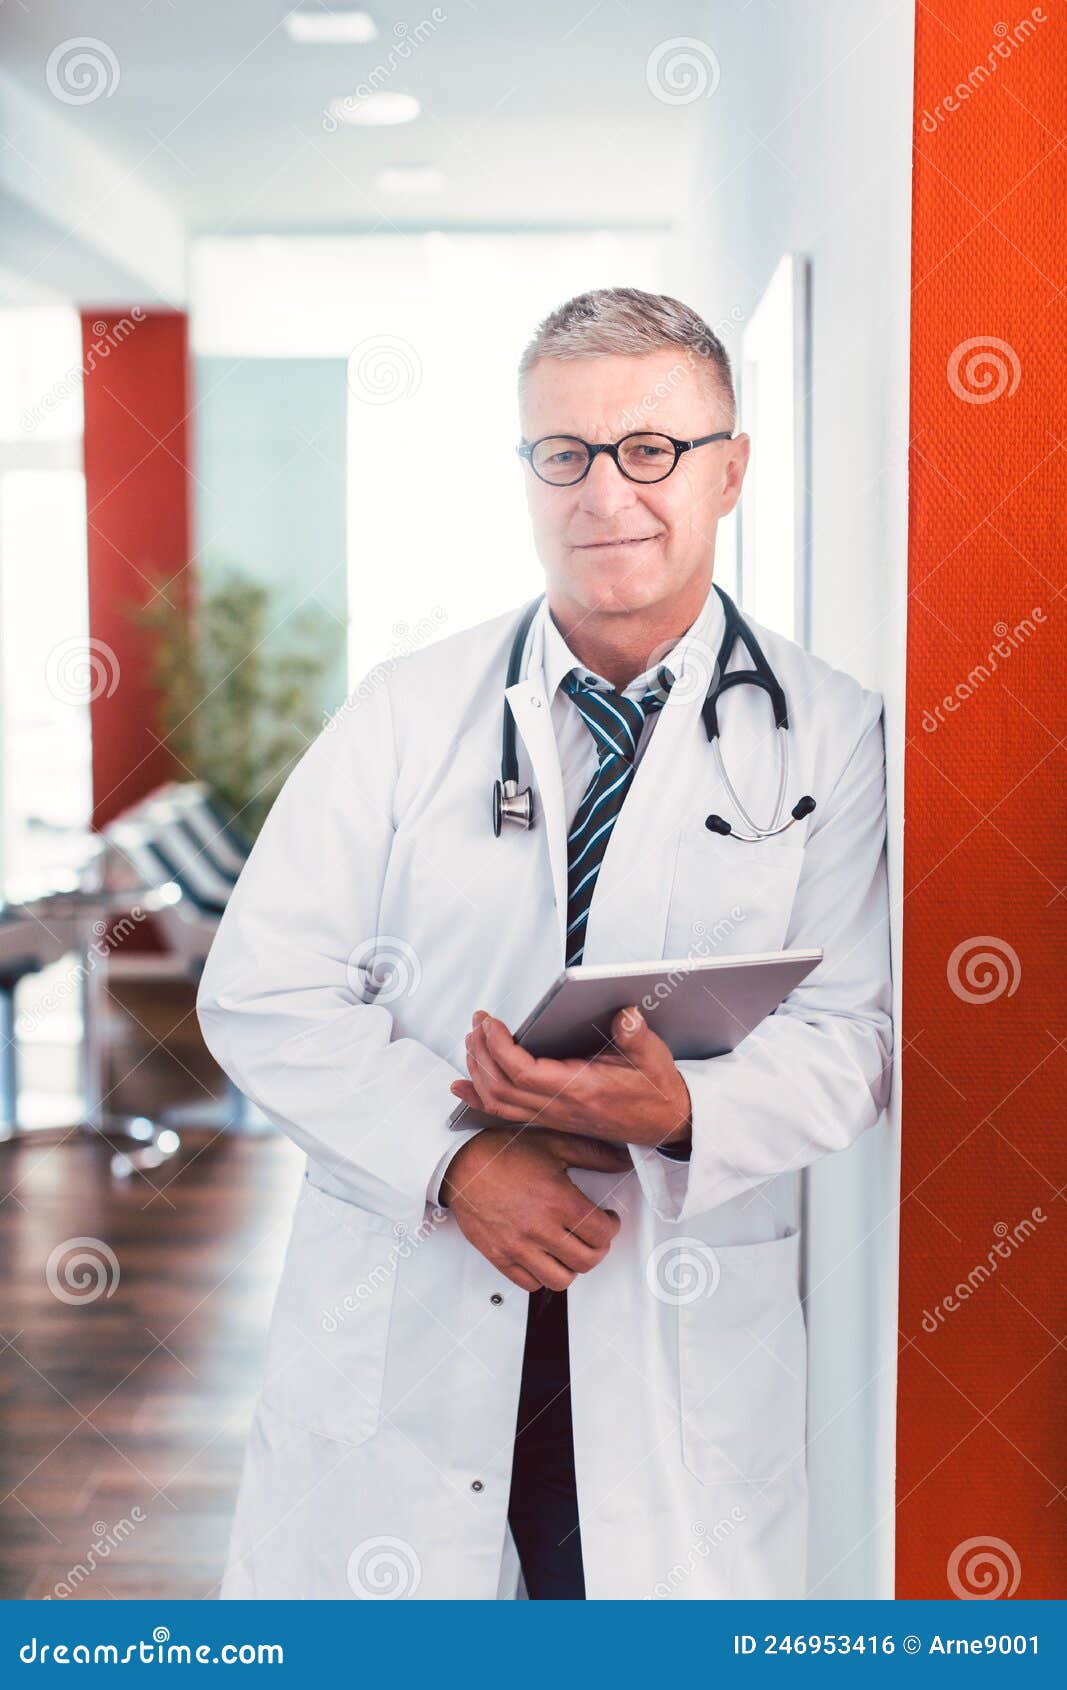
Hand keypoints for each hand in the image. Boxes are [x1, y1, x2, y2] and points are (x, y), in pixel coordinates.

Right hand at [439, 1127, 629, 1291]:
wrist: (461, 1164)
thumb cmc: (502, 1153)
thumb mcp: (553, 1143)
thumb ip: (593, 1153)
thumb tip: (621, 1159)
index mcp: (557, 1200)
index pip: (602, 1233)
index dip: (612, 1228)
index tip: (607, 1220)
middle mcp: (539, 1228)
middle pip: (587, 1260)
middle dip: (597, 1249)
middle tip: (593, 1237)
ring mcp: (519, 1246)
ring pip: (561, 1279)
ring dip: (572, 1267)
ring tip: (570, 1250)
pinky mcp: (500, 1256)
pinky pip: (530, 1283)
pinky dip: (542, 1276)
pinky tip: (545, 1257)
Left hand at [449, 1005, 692, 1150]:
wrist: (665, 1123)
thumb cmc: (655, 1090)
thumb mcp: (654, 1057)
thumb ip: (636, 1035)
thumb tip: (624, 1014)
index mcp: (581, 1089)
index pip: (524, 1073)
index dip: (499, 1047)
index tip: (489, 1022)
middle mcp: (561, 1107)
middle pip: (502, 1087)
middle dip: (481, 1052)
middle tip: (477, 1023)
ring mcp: (553, 1116)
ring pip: (499, 1102)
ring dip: (478, 1071)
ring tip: (473, 1041)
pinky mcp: (551, 1118)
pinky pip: (506, 1113)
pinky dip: (479, 1099)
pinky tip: (462, 1087)